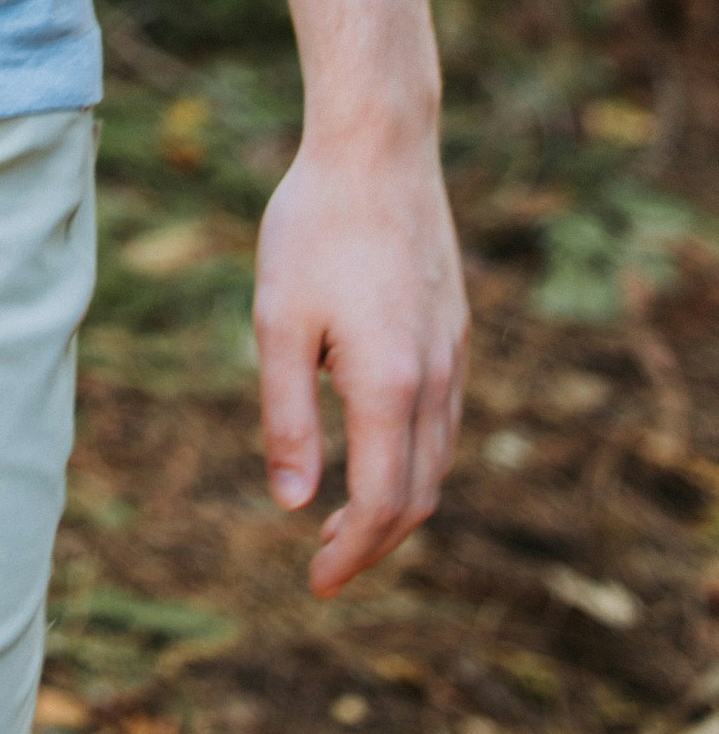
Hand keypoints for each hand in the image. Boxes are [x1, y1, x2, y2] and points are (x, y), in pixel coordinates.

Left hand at [255, 129, 467, 595]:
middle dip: (374, 540)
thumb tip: (293, 504)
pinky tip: (375, 446)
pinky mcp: (456, 328)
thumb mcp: (278, 321)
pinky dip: (415, 456)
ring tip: (344, 515)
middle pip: (420, 495)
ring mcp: (455, 352)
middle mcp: (437, 378)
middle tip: (326, 563)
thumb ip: (287, 417)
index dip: (351, 554)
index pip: (384, 504)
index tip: (317, 585)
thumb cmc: (313, 227)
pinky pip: (445, 418)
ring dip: (398, 502)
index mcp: (391, 384)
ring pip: (438, 458)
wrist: (377, 148)